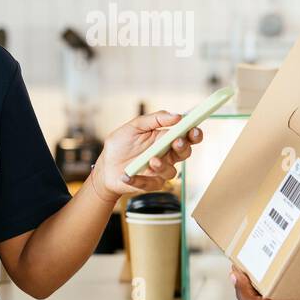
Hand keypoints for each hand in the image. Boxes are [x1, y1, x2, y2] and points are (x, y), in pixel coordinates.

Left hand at [89, 110, 203, 201]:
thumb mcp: (134, 126)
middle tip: (177, 142)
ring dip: (163, 166)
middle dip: (183, 147)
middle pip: (185, 153)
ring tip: (151, 160)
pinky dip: (139, 180)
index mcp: (165, 138)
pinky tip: (128, 175)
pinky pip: (151, 184)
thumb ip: (155, 119)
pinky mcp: (150, 184)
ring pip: (171, 171)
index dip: (194, 133)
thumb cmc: (120, 145)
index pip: (186, 135)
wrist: (105, 167)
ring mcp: (159, 171)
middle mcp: (166, 155)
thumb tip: (176, 115)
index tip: (193, 129)